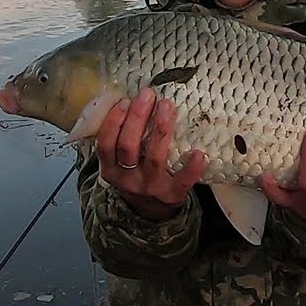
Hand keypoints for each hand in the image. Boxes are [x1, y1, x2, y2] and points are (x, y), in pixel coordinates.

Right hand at [96, 87, 206, 219]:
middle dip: (138, 117)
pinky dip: (191, 168)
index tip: (125, 100)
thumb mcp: (119, 163)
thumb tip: (131, 100)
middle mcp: (127, 179)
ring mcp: (150, 187)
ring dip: (161, 129)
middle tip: (148, 94)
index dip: (113, 121)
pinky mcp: (172, 194)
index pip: (106, 144)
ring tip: (167, 107)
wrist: (150, 210)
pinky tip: (199, 153)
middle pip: (128, 146)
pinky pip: (182, 181)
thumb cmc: (136, 175)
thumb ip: (120, 139)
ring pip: (154, 157)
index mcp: (110, 169)